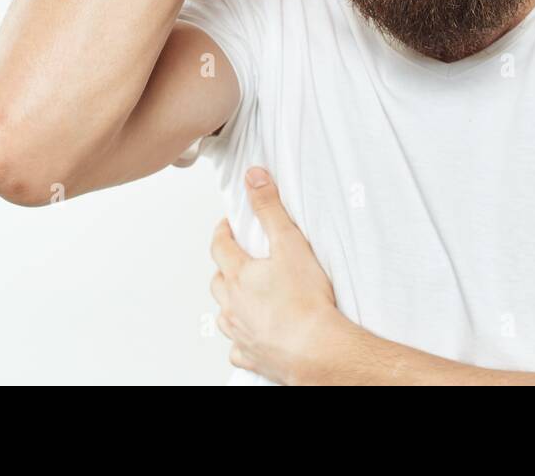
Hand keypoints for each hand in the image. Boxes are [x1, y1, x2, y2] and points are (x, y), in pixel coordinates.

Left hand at [210, 166, 344, 384]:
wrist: (317, 349)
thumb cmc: (306, 302)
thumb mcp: (290, 243)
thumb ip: (270, 208)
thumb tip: (253, 178)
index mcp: (239, 276)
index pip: (220, 246)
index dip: (222, 231)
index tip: (228, 224)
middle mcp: (233, 305)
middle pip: (218, 281)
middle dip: (225, 266)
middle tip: (238, 257)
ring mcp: (240, 333)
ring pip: (224, 314)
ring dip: (230, 302)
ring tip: (243, 295)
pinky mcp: (252, 357)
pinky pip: (237, 348)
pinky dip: (241, 339)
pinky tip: (250, 335)